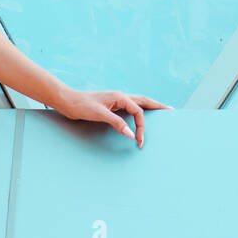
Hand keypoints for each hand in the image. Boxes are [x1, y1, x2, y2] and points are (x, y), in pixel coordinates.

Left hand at [56, 89, 172, 146]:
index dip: (142, 127)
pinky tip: (139, 114)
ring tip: (161, 110)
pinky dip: (138, 110)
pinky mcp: (111, 105)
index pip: (138, 112)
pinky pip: (129, 107)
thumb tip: (131, 134)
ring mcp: (116, 100)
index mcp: (120, 97)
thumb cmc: (81, 106)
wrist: (67, 101)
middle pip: (144, 101)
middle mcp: (120, 96)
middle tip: (171, 110)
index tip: (139, 141)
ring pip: (138, 102)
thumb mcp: (99, 115)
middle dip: (158, 106)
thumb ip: (117, 123)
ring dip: (149, 106)